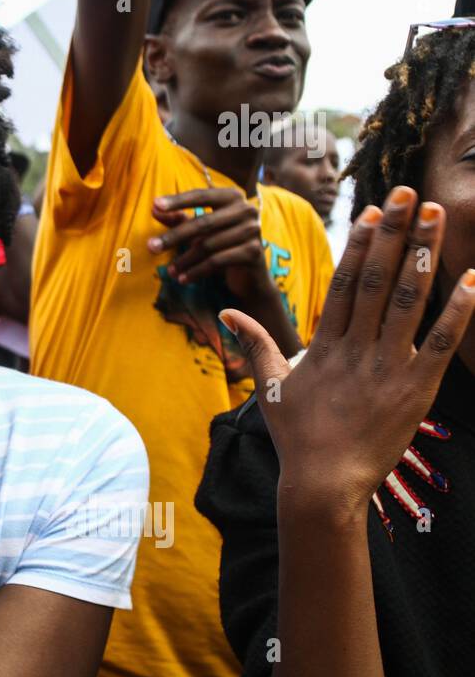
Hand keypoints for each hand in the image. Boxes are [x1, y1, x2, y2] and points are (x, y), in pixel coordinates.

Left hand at [149, 187, 271, 301]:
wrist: (251, 275)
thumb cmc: (222, 244)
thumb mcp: (200, 230)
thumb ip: (179, 218)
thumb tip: (154, 208)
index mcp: (233, 197)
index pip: (201, 196)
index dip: (178, 200)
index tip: (155, 204)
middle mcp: (246, 210)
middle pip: (202, 223)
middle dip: (174, 237)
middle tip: (151, 247)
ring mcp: (253, 230)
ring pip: (208, 245)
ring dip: (184, 260)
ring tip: (169, 271)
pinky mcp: (254, 252)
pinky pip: (217, 261)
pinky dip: (197, 271)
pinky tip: (183, 279)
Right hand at [222, 187, 474, 514]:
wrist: (324, 483)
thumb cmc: (297, 436)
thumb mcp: (270, 386)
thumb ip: (253, 343)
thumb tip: (225, 312)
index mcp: (325, 345)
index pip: (344, 283)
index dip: (359, 244)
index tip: (372, 211)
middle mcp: (357, 349)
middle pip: (376, 280)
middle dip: (394, 233)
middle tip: (407, 193)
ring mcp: (389, 368)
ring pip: (408, 301)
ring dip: (424, 255)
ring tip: (437, 216)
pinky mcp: (417, 390)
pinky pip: (441, 344)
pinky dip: (458, 311)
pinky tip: (473, 279)